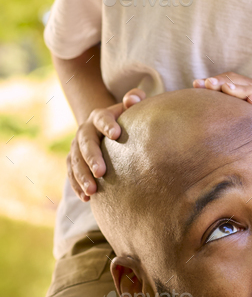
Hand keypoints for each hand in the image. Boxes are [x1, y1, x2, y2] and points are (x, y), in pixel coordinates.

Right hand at [67, 87, 145, 201]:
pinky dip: (77, 185)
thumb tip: (133, 99)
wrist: (106, 128)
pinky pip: (71, 174)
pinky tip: (87, 198)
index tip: (116, 134)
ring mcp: (76, 146)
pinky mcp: (72, 161)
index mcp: (99, 116)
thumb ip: (135, 98)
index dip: (108, 125)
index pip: (101, 118)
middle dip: (92, 158)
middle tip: (101, 172)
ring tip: (93, 191)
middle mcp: (84, 130)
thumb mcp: (130, 107)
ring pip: (75, 161)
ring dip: (82, 176)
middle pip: (85, 143)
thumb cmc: (125, 119)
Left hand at [193, 73, 251, 146]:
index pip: (233, 80)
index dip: (216, 80)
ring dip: (240, 90)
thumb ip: (227, 110)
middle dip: (223, 83)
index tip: (197, 84)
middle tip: (207, 84)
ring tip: (225, 89)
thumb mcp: (244, 119)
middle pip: (243, 83)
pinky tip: (251, 101)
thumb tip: (197, 107)